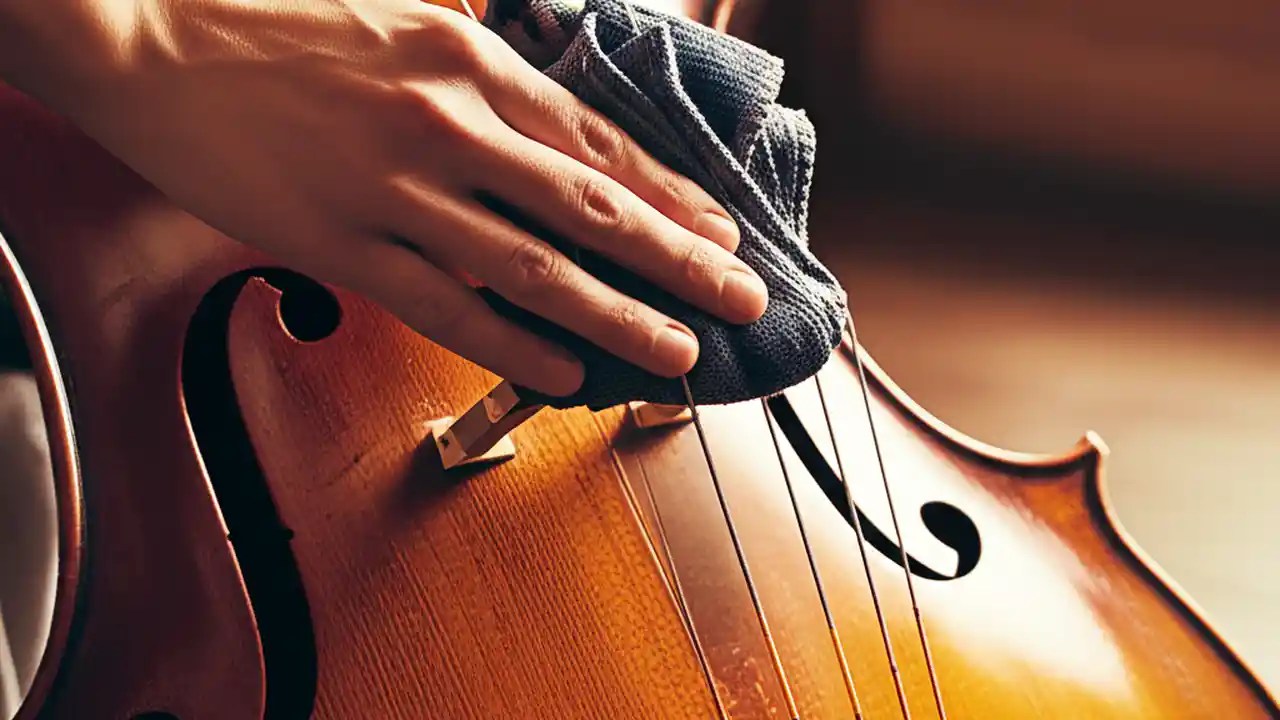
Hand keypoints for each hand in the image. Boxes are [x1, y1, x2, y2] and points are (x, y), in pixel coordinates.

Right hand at [0, 0, 766, 395]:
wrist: (147, 38)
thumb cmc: (274, 21)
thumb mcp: (404, 13)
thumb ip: (483, 60)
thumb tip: (547, 108)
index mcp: (469, 60)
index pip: (600, 143)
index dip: (671, 196)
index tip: (722, 232)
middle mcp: (450, 125)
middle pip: (592, 210)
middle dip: (680, 262)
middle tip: (741, 300)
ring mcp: (398, 191)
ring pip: (535, 269)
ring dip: (617, 317)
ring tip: (677, 353)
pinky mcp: (344, 245)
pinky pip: (448, 308)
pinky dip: (514, 346)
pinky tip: (565, 373)